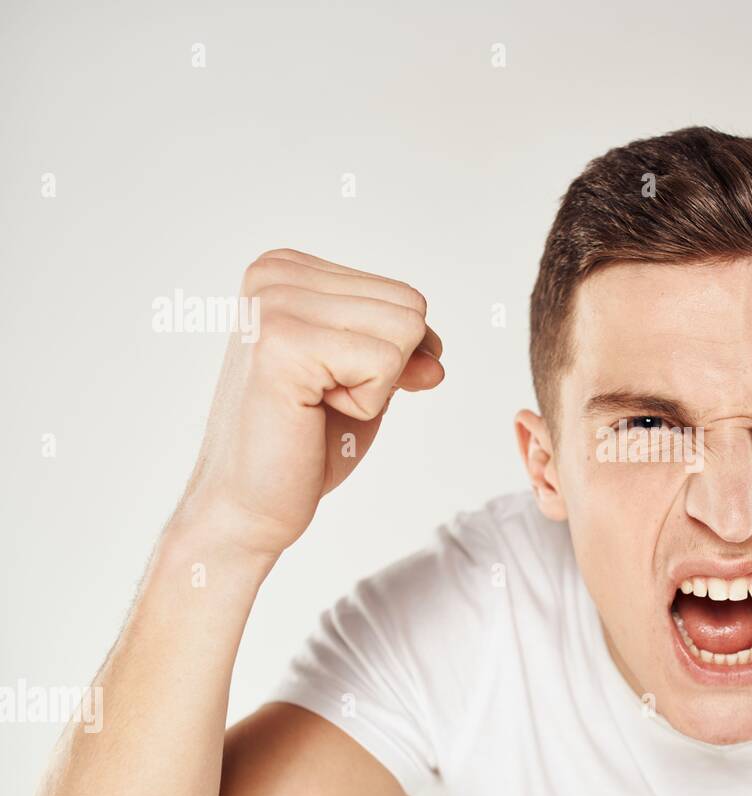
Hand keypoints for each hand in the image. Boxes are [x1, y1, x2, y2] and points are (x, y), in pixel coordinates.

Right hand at [177, 248, 444, 557]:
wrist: (251, 503)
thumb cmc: (304, 441)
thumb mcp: (369, 378)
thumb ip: (404, 348)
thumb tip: (435, 356)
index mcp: (288, 269)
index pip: (403, 296)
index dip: (393, 356)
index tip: (332, 383)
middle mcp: (275, 275)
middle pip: (409, 307)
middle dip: (387, 369)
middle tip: (324, 400)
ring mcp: (273, 305)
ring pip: (405, 331)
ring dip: (375, 386)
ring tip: (317, 405)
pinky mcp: (281, 344)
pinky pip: (385, 362)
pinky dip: (366, 403)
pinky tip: (312, 414)